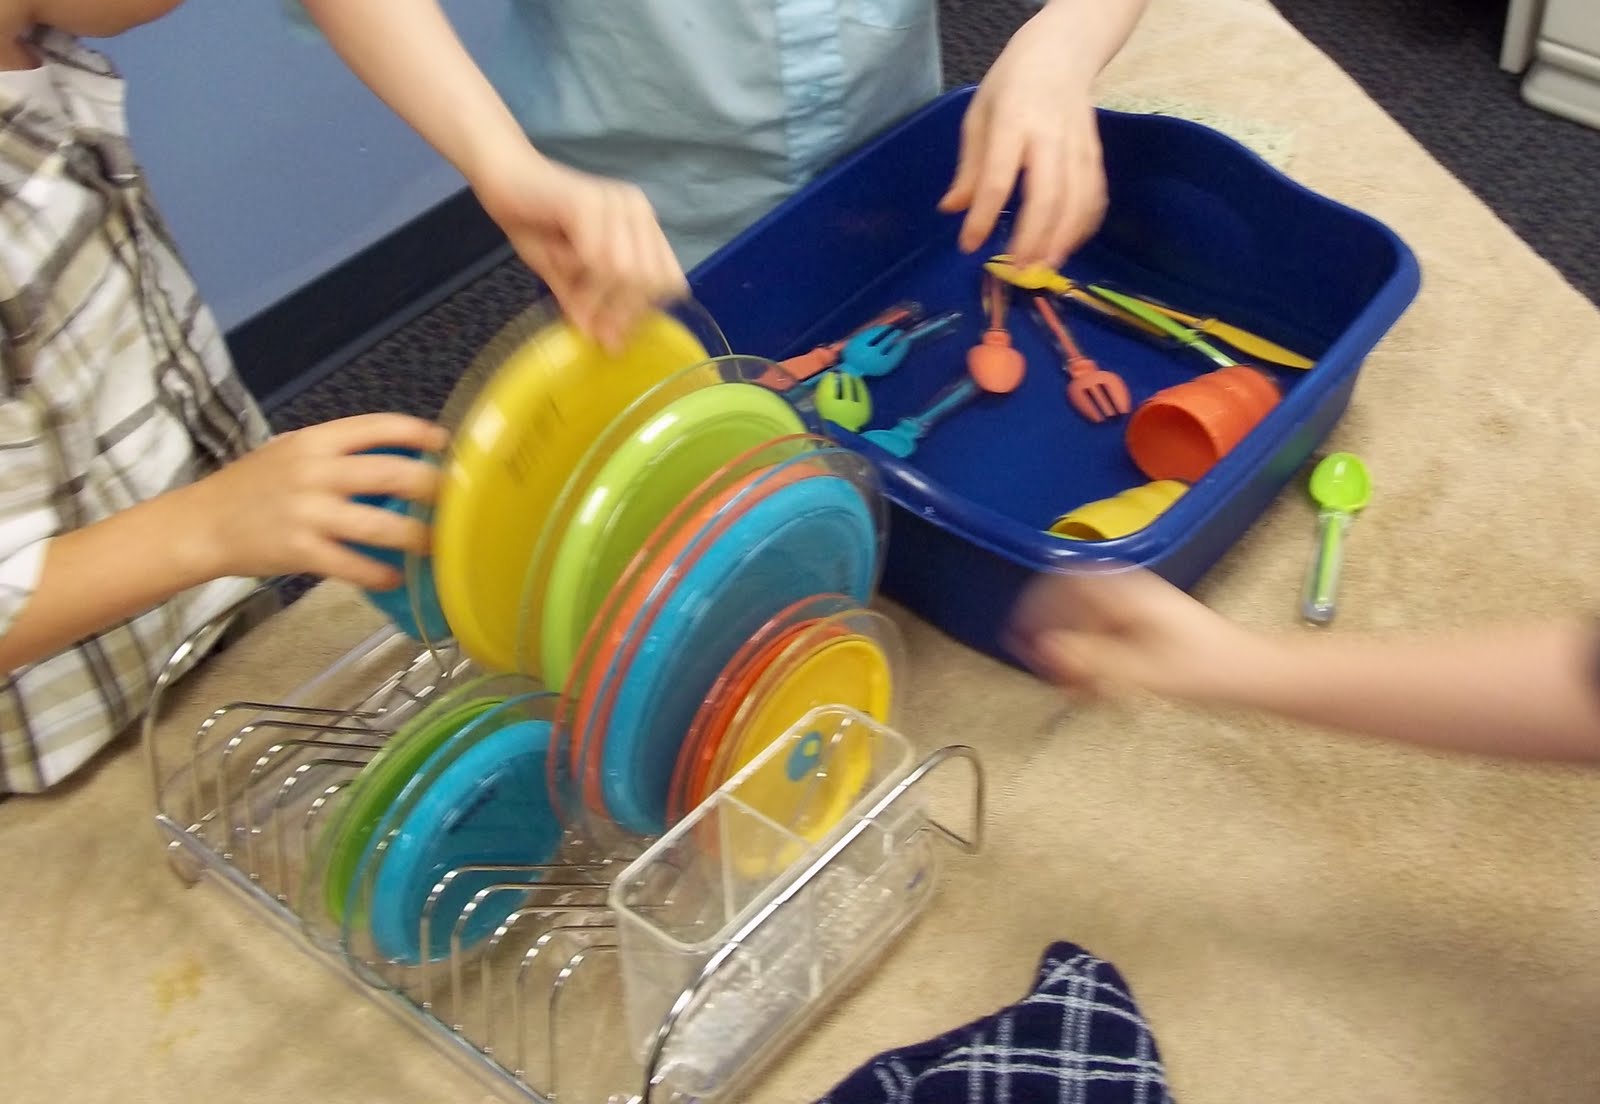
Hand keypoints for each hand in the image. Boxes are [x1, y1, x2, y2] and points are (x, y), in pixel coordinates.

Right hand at [182, 413, 448, 589]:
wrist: (200, 524)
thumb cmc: (252, 487)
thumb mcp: (290, 452)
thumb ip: (337, 453)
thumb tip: (398, 458)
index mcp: (315, 441)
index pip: (375, 427)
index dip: (415, 433)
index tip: (444, 443)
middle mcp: (314, 471)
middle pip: (389, 474)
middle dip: (431, 488)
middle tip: (458, 501)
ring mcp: (307, 512)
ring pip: (378, 525)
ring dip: (416, 537)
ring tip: (438, 545)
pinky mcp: (300, 551)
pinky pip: (351, 565)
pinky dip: (378, 573)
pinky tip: (395, 578)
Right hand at [474, 148, 687, 350]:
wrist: (501, 176)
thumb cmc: (535, 223)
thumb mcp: (568, 275)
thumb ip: (593, 305)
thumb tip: (610, 345)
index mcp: (645, 226)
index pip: (669, 281)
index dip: (643, 312)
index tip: (613, 335)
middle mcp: (639, 210)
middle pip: (650, 282)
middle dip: (618, 312)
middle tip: (589, 326)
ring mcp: (617, 203)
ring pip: (625, 273)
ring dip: (594, 295)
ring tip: (570, 299)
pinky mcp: (589, 202)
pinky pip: (594, 257)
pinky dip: (575, 271)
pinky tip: (558, 264)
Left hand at [939, 3, 1110, 266]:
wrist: (1063, 52)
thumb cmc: (1012, 84)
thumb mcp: (979, 115)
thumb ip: (969, 167)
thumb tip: (952, 209)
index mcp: (1013, 124)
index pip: (998, 180)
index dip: (983, 218)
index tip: (968, 245)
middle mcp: (1050, 137)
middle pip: (1047, 197)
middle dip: (1033, 238)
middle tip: (1017, 269)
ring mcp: (1079, 147)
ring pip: (1077, 202)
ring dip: (1062, 240)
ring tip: (1043, 267)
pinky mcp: (1096, 155)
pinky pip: (1095, 197)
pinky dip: (1083, 227)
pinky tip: (1067, 246)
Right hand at [1004, 566, 1263, 702]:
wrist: (1253, 675)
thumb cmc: (1207, 670)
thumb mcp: (1143, 671)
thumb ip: (1091, 660)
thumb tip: (1046, 648)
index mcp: (1128, 593)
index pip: (1066, 582)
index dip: (1037, 605)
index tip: (1021, 634)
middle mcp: (1132, 594)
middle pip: (1074, 607)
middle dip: (1057, 640)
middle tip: (1050, 674)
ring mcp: (1141, 611)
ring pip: (1091, 626)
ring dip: (1078, 657)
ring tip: (1077, 692)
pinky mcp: (1150, 630)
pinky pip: (1109, 639)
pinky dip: (1098, 663)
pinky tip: (1100, 692)